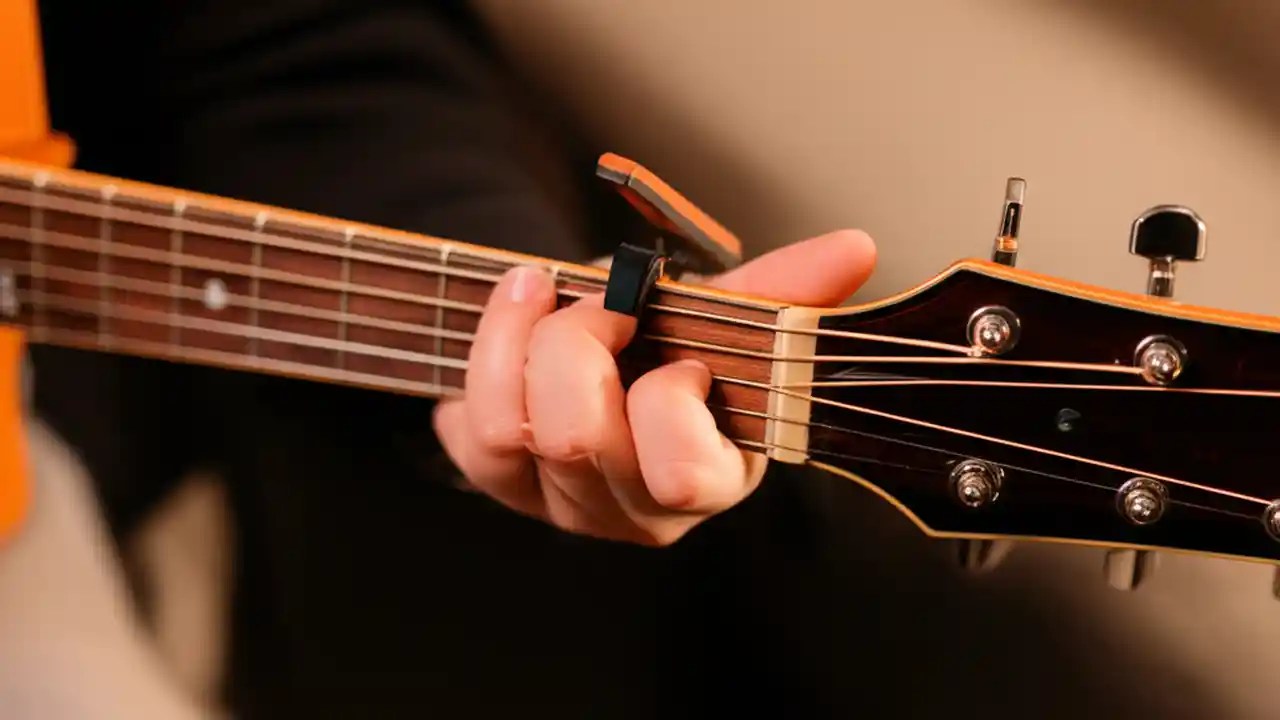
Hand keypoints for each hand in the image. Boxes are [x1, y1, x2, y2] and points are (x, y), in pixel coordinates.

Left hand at [433, 229, 876, 544]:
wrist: (607, 359)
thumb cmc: (672, 346)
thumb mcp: (726, 319)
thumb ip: (781, 290)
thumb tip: (854, 250)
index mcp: (713, 476)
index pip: (682, 473)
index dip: (666, 396)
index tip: (674, 350)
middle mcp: (637, 510)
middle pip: (577, 438)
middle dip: (575, 341)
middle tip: (594, 303)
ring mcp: (565, 507)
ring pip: (508, 430)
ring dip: (515, 337)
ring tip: (536, 291)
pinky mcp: (505, 489)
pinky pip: (467, 432)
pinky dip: (481, 362)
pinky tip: (509, 337)